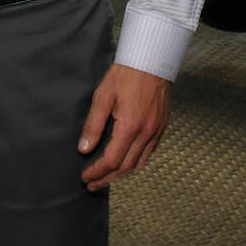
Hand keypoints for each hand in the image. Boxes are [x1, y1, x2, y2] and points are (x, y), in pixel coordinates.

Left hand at [78, 64, 170, 190]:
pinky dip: (135, 163)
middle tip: (92, 185)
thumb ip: (93, 125)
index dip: (97, 172)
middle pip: (126, 167)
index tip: (85, 176)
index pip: (112, 160)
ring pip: (139, 163)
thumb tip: (84, 149)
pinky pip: (149, 153)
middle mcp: (146, 133)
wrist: (152, 60)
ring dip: (121, 174)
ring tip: (106, 178)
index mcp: (130, 126)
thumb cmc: (126, 75)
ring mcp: (156, 131)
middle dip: (107, 178)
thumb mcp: (103, 97)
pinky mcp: (161, 127)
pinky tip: (125, 162)